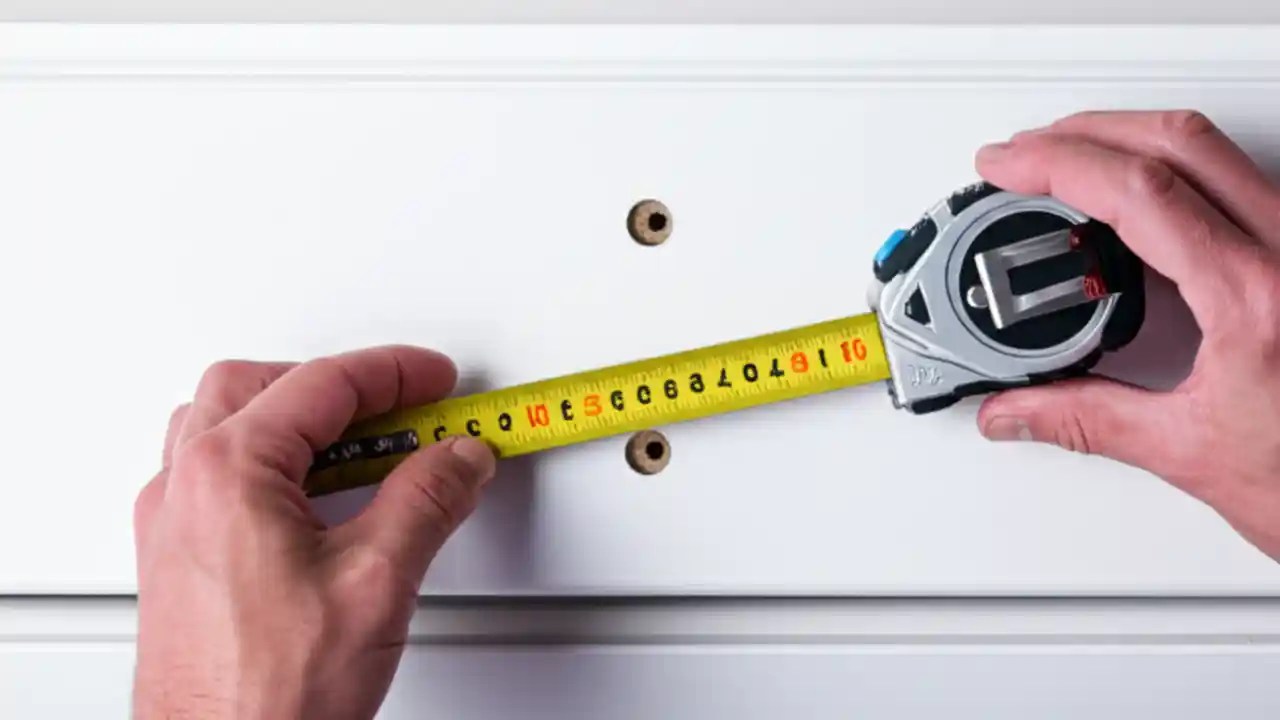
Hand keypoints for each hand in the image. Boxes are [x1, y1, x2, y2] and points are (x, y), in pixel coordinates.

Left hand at [131, 346, 496, 718]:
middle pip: (263, 387)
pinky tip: (315, 493)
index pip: (322, 384)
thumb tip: (458, 458)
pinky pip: (215, 474)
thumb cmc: (264, 699)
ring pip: (228, 424)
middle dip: (342, 385)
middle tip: (408, 403)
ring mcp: (172, 524)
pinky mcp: (176, 560)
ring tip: (367, 443)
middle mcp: (185, 487)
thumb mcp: (376, 584)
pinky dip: (271, 460)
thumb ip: (427, 501)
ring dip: (298, 418)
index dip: (394, 373)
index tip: (437, 379)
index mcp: (228, 472)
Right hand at [973, 109, 1279, 561]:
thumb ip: (1089, 421)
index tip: (1007, 165)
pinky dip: (1172, 170)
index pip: (1141, 193)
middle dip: (1087, 132)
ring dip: (1129, 140)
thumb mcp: (1194, 455)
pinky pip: (1240, 181)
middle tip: (1026, 155)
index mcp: (1256, 299)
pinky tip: (1137, 201)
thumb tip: (1016, 409)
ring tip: (1068, 166)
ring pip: (1214, 149)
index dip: (1059, 164)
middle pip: (1178, 141)